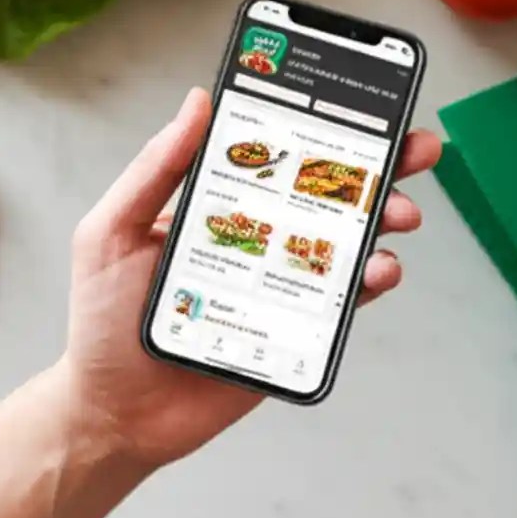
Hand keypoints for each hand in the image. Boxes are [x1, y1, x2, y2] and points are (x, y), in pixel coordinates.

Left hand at [60, 88, 441, 467]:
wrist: (115, 414)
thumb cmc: (102, 321)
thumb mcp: (112, 231)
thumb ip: (155, 169)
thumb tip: (198, 103)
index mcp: (216, 204)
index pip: (275, 154)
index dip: (319, 128)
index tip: (359, 103)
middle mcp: (255, 237)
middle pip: (325, 192)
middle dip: (379, 166)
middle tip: (414, 148)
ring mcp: (278, 282)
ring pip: (345, 242)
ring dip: (384, 220)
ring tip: (402, 213)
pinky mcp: (293, 328)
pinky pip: (341, 299)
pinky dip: (370, 281)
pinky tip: (380, 268)